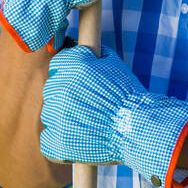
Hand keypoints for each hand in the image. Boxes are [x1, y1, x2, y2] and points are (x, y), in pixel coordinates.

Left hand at [40, 43, 187, 187]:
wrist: (138, 128)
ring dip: (64, 116)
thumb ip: (90, 54)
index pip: (57, 65)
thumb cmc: (129, 95)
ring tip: (89, 122)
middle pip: (52, 89)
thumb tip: (75, 45)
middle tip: (89, 104)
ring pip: (50, 113)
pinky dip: (61, 139)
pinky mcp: (56, 142)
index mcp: (75, 67)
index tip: (82, 84)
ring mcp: (56, 116)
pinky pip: (49, 138)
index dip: (69, 73)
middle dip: (67, 95)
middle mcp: (62, 89)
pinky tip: (80, 137)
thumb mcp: (113, 63)